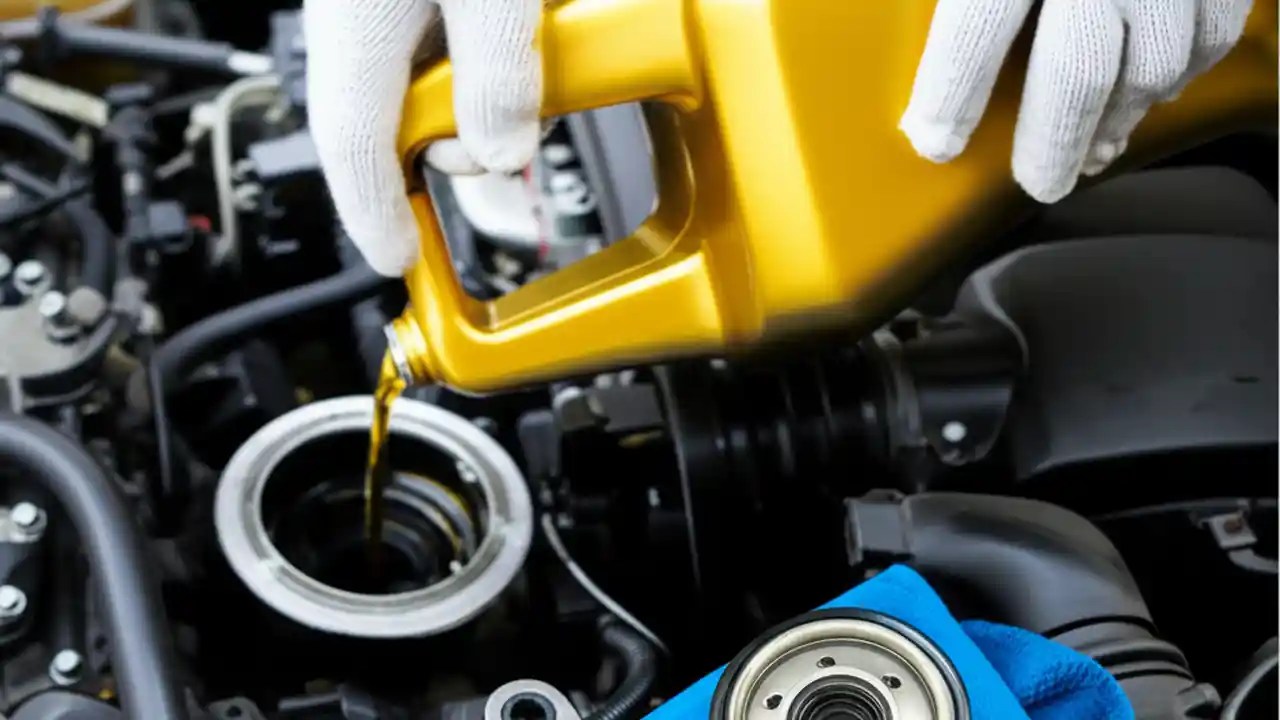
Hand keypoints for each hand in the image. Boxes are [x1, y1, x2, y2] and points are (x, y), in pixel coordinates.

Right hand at [303, 0, 541, 275]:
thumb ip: (498, 75)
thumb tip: (503, 154)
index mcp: (354, 28)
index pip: (352, 149)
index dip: (374, 217)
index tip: (396, 258)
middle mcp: (347, 15)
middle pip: (392, 119)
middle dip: (459, 140)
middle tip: (519, 124)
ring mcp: (367, 0)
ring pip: (420, 78)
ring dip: (476, 89)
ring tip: (532, 49)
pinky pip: (434, 38)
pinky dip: (473, 52)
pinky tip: (518, 24)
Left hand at [900, 0, 1252, 202]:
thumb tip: (907, 32)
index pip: (978, 32)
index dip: (952, 96)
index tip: (933, 142)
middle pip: (1077, 70)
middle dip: (1052, 141)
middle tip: (1040, 184)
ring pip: (1153, 65)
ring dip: (1117, 118)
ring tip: (1091, 149)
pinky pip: (1210, 35)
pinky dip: (1176, 74)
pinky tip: (1145, 89)